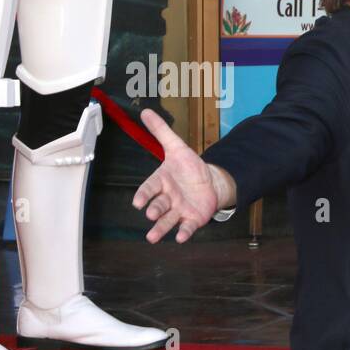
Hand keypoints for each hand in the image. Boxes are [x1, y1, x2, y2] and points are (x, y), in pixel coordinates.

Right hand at [132, 109, 235, 243]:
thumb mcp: (177, 147)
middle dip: (155, 210)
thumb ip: (161, 131)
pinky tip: (180, 238)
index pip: (150, 188)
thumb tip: (145, 111)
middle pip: (159, 205)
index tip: (138, 202)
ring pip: (168, 220)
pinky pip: (186, 227)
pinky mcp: (192, 219)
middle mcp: (168, 198)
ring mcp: (179, 210)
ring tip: (152, 237)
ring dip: (160, 229)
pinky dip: (183, 232)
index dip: (144, 195)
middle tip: (150, 214)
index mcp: (161, 182)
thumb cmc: (190, 167)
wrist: (211, 181)